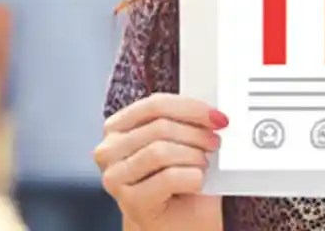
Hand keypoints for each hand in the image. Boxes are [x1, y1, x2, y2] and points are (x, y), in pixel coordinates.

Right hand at [94, 93, 225, 228]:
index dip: (190, 107)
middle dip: (195, 133)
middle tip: (215, 142)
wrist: (178, 226)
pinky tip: (197, 181)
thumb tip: (209, 110)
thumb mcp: (178, 144)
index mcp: (117, 128)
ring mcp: (115, 177)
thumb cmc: (179, 185)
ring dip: (194, 156)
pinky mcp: (130, 201)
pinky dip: (192, 177)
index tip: (216, 116)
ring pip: (160, 151)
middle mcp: (108, 150)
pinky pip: (168, 177)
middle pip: (159, 126)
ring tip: (204, 164)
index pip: (154, 105)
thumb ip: (183, 122)